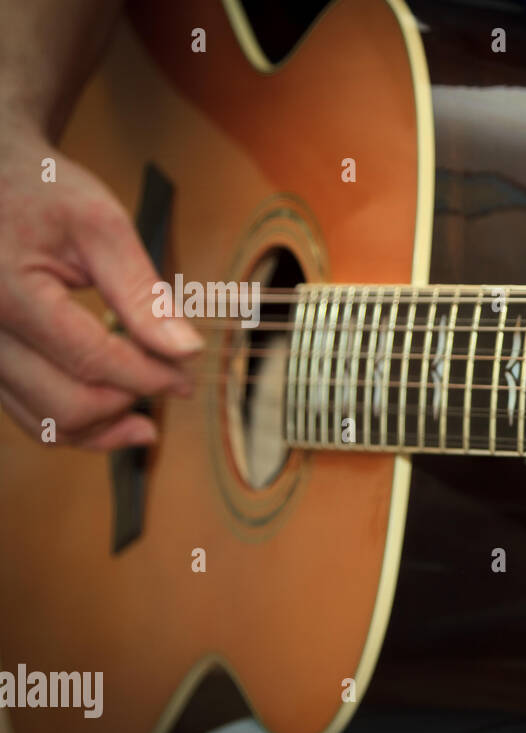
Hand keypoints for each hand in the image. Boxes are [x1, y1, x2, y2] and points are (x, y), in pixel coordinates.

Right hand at [0, 131, 199, 449]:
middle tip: (170, 384)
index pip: (92, 361)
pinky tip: (114, 409)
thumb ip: (142, 292)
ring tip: (146, 416)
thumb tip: (186, 350)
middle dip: (128, 403)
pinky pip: (29, 413)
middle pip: (66, 406)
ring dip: (104, 427)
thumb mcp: (101, 226)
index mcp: (7, 294)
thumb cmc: (40, 190)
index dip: (150, 377)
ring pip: (46, 423)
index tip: (187, 378)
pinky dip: (76, 420)